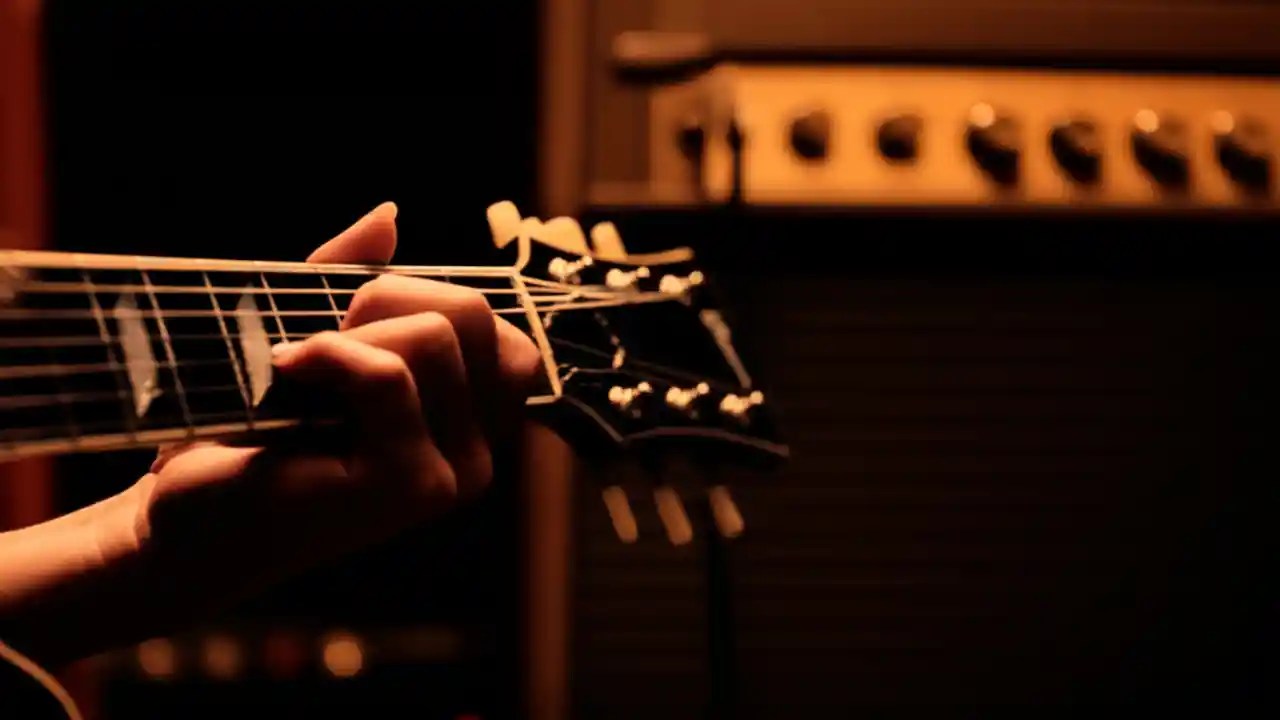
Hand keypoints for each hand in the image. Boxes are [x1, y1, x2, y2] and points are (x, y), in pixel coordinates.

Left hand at [132, 202, 542, 611]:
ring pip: (434, 338)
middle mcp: (476, 456)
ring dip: (351, 333)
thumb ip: (356, 279)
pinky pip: (389, 377)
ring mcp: (450, 477)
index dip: (427, 298)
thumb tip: (389, 216)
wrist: (186, 520)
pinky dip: (328, 355)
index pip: (500, 329)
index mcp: (469, 426)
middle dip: (391, 298)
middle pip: (477, 316)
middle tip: (324, 340)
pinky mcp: (409, 487)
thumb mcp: (315, 340)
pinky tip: (284, 374)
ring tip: (299, 371)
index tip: (357, 328)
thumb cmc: (248, 436)